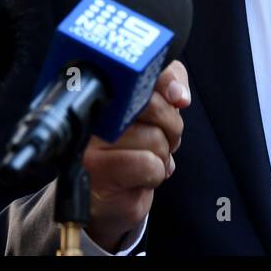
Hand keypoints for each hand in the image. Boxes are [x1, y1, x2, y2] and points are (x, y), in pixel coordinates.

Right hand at [82, 60, 189, 252]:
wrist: (105, 201)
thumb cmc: (132, 153)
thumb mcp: (155, 118)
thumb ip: (168, 93)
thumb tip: (180, 96)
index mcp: (106, 92)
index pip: (143, 69)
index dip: (168, 82)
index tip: (179, 99)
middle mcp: (93, 112)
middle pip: (153, 105)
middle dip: (171, 127)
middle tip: (163, 140)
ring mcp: (91, 141)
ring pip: (154, 138)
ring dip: (161, 156)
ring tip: (145, 162)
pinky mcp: (97, 170)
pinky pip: (148, 165)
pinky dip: (154, 175)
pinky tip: (138, 179)